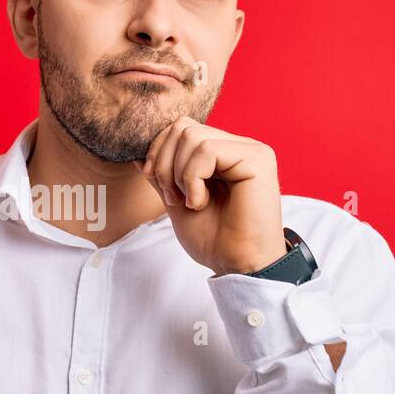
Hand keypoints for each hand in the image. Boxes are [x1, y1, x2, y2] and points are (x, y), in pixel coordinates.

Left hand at [136, 116, 288, 276]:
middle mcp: (238, 147)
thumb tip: (137, 154)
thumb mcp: (177, 201)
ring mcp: (250, 150)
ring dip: (179, 174)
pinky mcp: (257, 159)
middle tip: (174, 198)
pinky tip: (201, 202)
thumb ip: (162, 175)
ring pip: (192, 136)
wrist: (238, 266)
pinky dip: (193, 179)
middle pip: (182, 127)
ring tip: (191, 202)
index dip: (158, 152)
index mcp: (222, 153)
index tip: (159, 187)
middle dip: (165, 164)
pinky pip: (207, 150)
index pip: (181, 128)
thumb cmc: (214, 240)